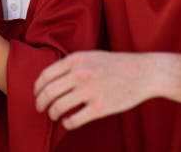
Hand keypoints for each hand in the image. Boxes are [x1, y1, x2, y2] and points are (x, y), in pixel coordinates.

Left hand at [33, 50, 164, 128]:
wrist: (143, 73)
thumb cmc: (117, 65)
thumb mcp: (91, 56)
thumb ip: (72, 65)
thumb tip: (52, 78)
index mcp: (76, 60)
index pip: (45, 75)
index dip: (37, 88)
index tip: (37, 94)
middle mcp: (80, 74)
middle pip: (48, 93)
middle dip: (40, 103)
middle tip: (40, 108)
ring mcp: (89, 91)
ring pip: (58, 107)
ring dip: (52, 114)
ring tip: (55, 115)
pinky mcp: (99, 108)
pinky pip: (73, 120)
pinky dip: (67, 123)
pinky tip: (69, 121)